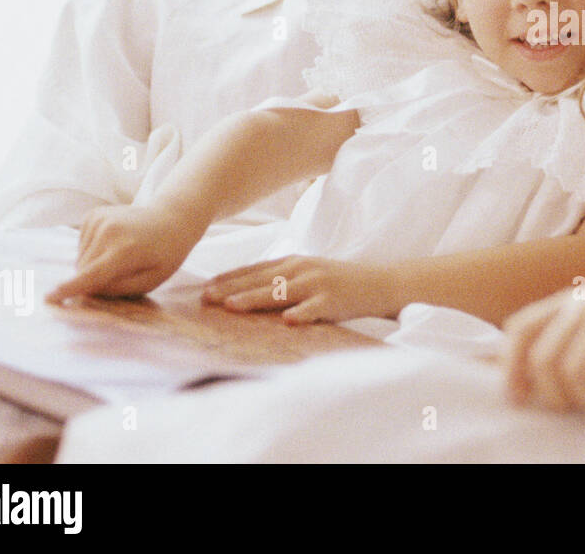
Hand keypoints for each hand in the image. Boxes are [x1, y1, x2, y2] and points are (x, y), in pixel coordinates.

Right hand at [47, 204, 205, 301]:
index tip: (49, 298)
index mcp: (126, 250)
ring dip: (93, 265)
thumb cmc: (165, 255)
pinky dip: (92, 251)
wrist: (171, 219)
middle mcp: (109, 231)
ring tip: (121, 255)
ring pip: (80, 259)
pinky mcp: (92, 215)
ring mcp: (99, 219)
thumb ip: (119, 289)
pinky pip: (81, 246)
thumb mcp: (151, 280)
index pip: (93, 273)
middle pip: (83, 270)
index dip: (71, 287)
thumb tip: (87, 291)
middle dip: (93, 280)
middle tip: (122, 272)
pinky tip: (113, 244)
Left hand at [203, 255, 398, 323]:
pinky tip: (286, 322)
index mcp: (293, 262)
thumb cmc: (339, 282)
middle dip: (231, 289)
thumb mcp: (308, 273)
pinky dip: (301, 314)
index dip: (229, 278)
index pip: (255, 270)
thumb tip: (245, 290)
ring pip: (280, 292)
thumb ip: (281, 279)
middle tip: (205, 298)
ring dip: (255, 298)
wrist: (379, 283)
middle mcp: (302, 269)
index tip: (204, 288)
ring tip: (232, 306)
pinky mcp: (334, 300)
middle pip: (261, 280)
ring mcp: (318, 284)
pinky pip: (314, 308)